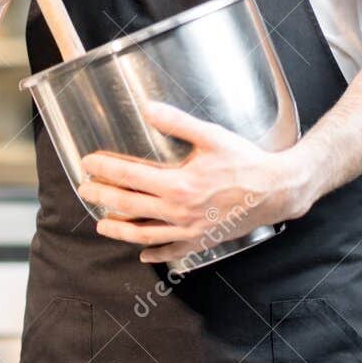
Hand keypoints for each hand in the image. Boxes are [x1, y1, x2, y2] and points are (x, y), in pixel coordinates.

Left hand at [75, 100, 315, 264]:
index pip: (129, 177)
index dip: (105, 169)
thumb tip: (147, 108)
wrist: (277, 190)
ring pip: (144, 235)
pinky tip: (143, 254)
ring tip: (101, 223)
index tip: (88, 163)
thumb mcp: (211, 136)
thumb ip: (177, 123)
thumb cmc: (245, 161)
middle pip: (129, 206)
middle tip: (84, 189)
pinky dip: (155, 254)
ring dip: (119, 229)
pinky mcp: (201, 241)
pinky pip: (172, 251)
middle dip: (102, 197)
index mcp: (178, 184)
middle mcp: (179, 211)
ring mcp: (189, 230)